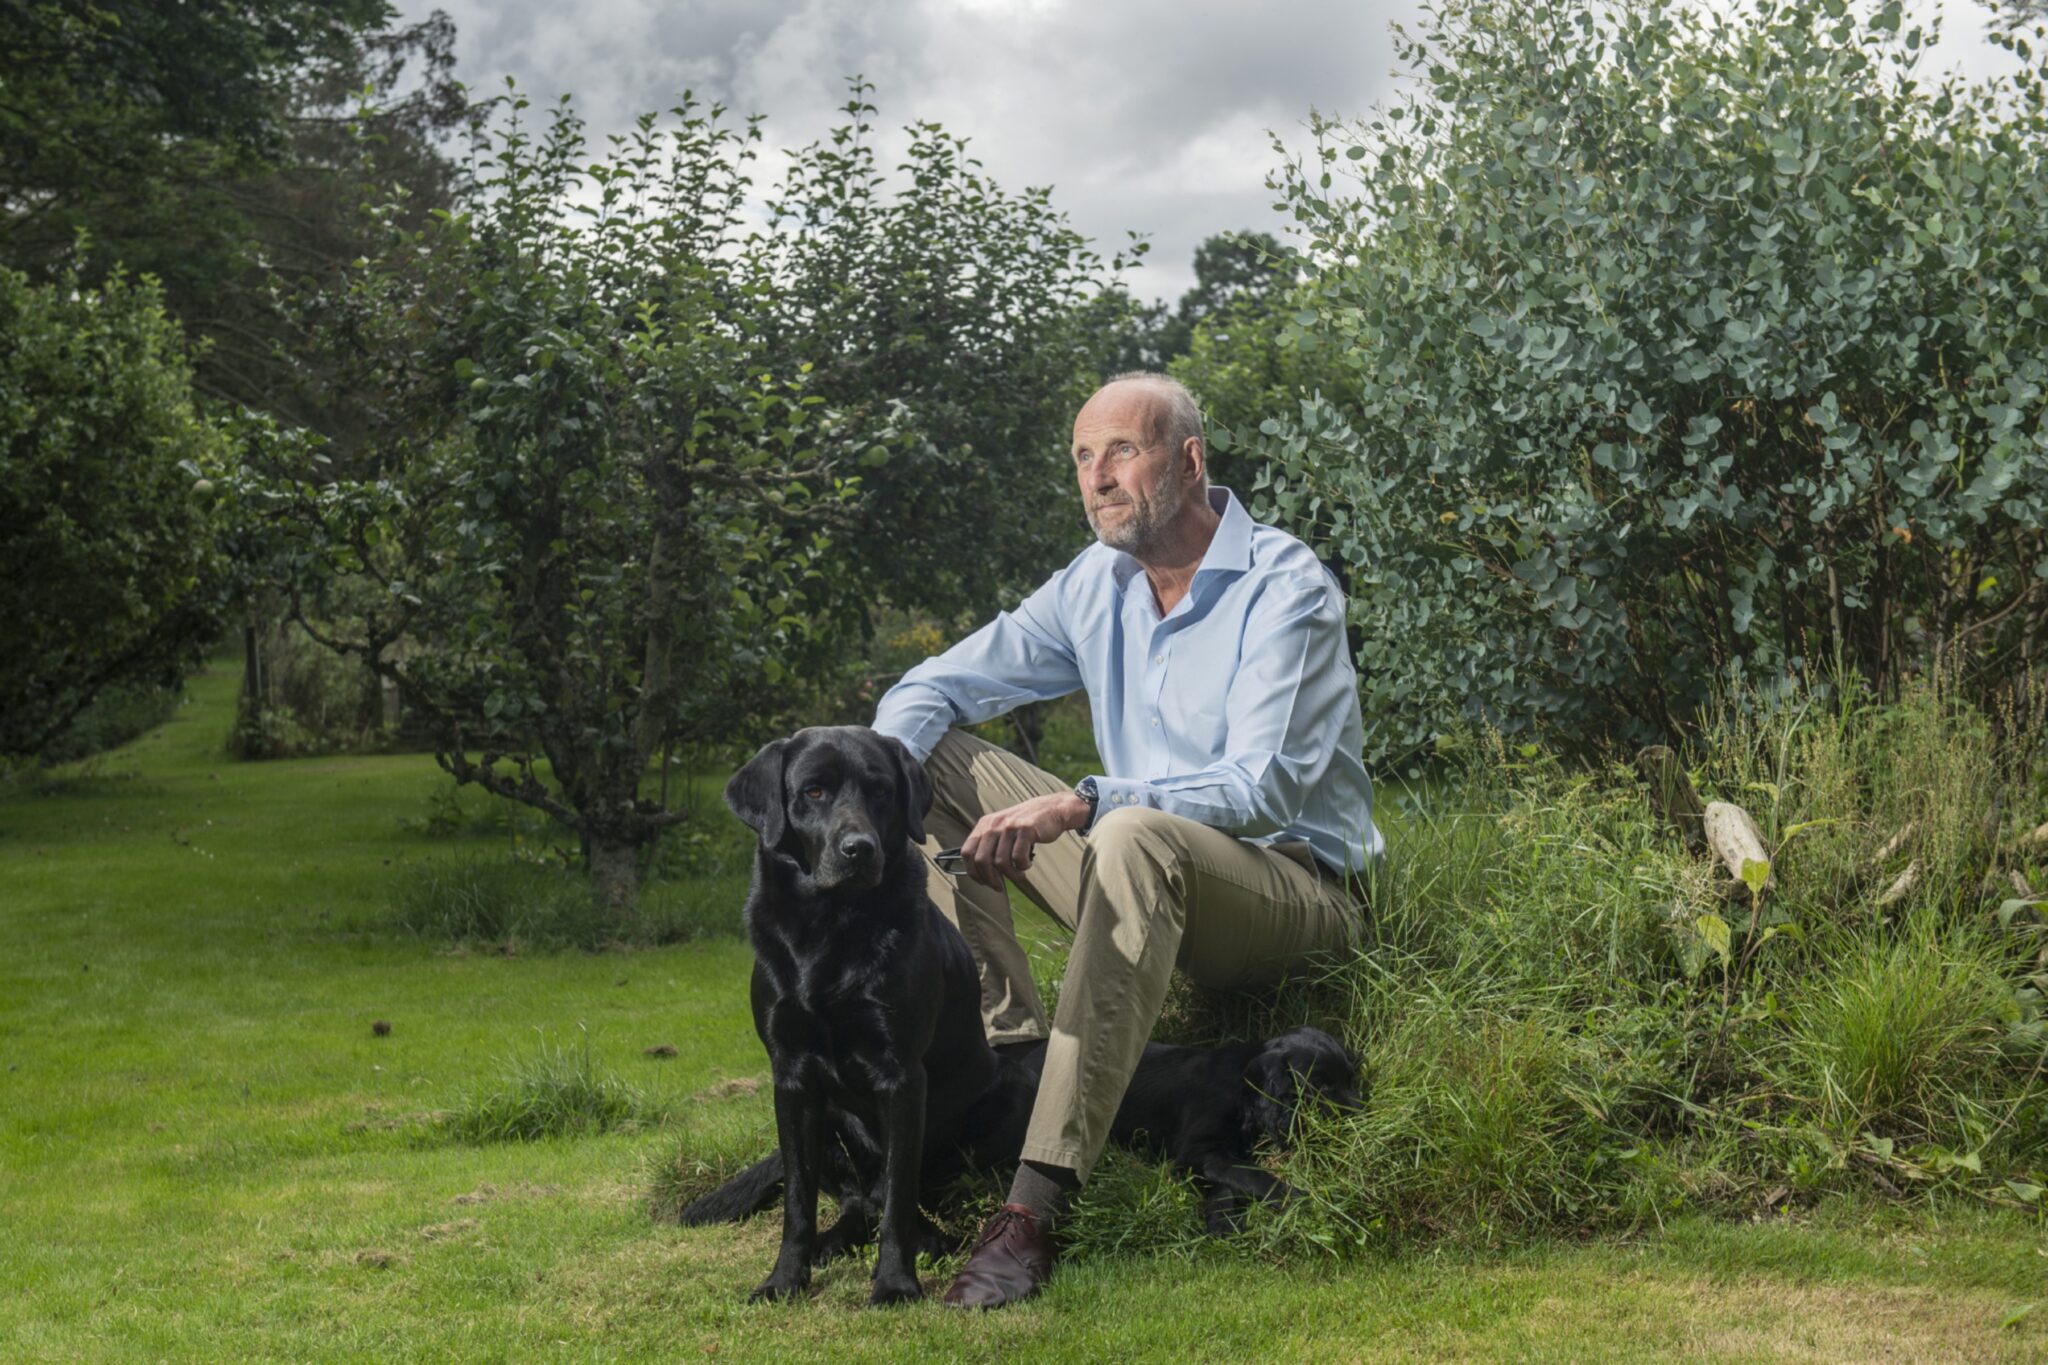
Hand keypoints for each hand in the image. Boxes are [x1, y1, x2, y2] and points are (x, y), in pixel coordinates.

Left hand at [958, 792, 1091, 890]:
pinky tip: (1027, 864)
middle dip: (990, 879)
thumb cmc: (1025, 825)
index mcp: (984, 825)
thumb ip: (989, 846)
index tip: (983, 881)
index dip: (973, 871)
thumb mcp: (1001, 829)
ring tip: (1019, 875)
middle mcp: (993, 824)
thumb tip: (979, 873)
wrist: (1051, 809)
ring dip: (1011, 875)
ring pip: (1001, 862)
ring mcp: (1009, 826)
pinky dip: (1022, 867)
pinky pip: (1018, 858)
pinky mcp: (1025, 830)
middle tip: (999, 886)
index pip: (967, 852)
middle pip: (982, 860)